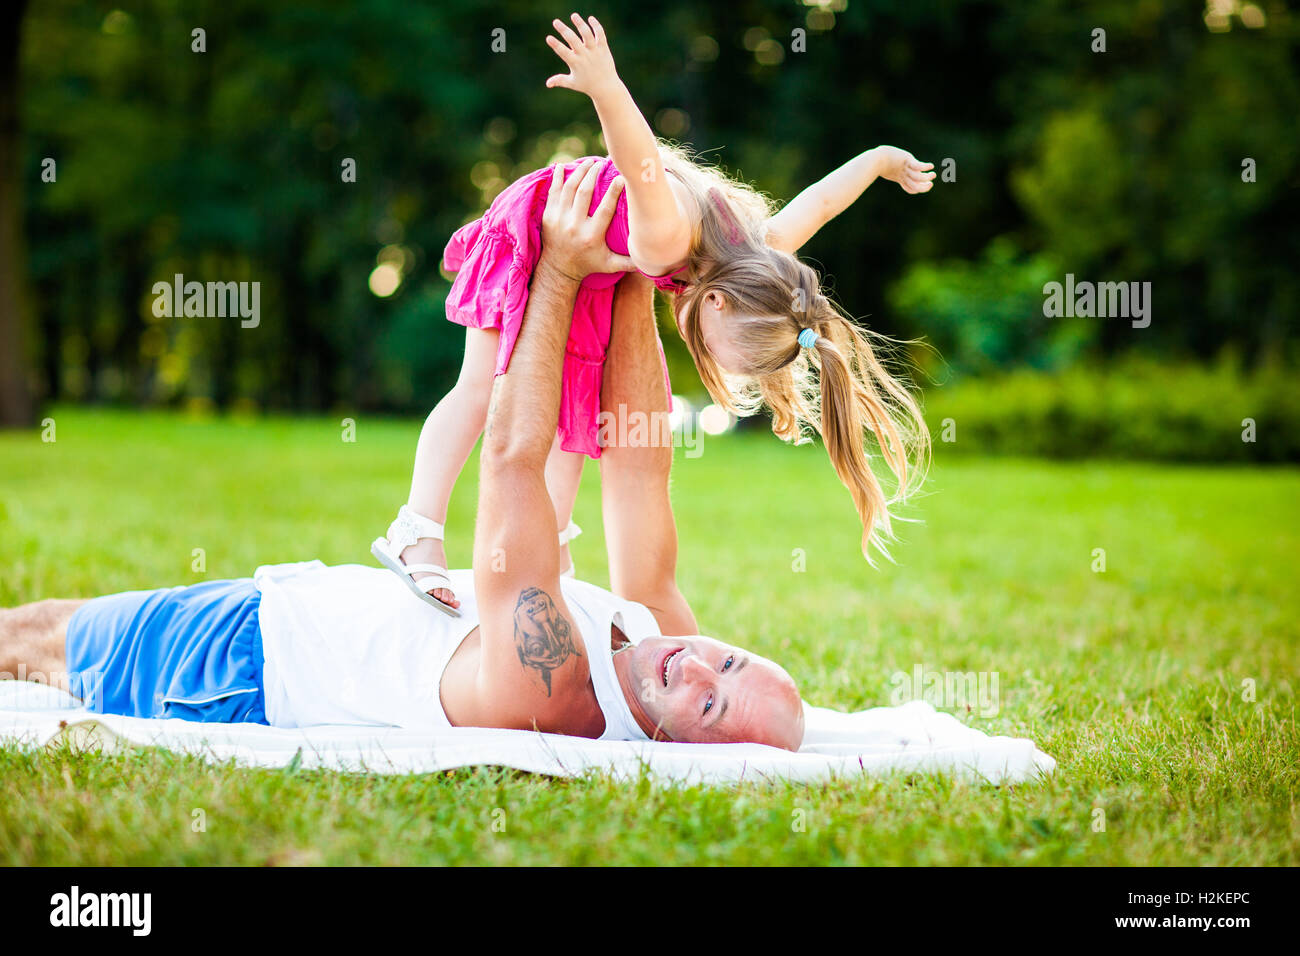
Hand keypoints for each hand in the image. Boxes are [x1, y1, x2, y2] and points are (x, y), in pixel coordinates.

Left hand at [539, 158, 635, 281]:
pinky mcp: (549, 216)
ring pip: (569, 188)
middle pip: (584, 192)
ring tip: (589, 162)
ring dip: (579, 172)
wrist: (559, 270)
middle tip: (602, 163)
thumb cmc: (588, 265)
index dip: (614, 192)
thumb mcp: (610, 265)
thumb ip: (629, 261)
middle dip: (593, 174)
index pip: (605, 209)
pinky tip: (562, 166)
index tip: (621, 177)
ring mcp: (559, 220)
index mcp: (591, 236)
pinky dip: (557, 178)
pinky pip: (553, 192)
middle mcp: (574, 226)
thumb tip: (651, 258)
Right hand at [545, 13, 619, 99]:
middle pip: (573, 40)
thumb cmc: (587, 85)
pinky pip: (600, 34)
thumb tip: (547, 84)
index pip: (563, 52)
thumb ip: (559, 80)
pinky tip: (590, 18)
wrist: (606, 87)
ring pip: (587, 34)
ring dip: (580, 24)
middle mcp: (585, 56)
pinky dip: (596, 26)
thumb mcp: (572, 83)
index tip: (548, 38)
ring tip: (573, 15)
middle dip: (563, 30)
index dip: (555, 45)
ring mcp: (594, 51)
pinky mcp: (603, 48)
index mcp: (575, 63)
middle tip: (555, 22)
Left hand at [872, 145, 934, 193]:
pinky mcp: (907, 161)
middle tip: (930, 184)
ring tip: (933, 175)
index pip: (910, 189)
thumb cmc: (877, 161)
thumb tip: (882, 167)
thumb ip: (886, 168)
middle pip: (916, 187)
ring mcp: (905, 169)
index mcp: (900, 178)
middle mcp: (904, 176)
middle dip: (925, 187)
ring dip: (927, 177)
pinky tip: (931, 166)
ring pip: (919, 178)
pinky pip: (918, 166)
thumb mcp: (884, 166)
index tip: (922, 186)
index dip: (918, 190)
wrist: (876, 158)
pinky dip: (925, 167)